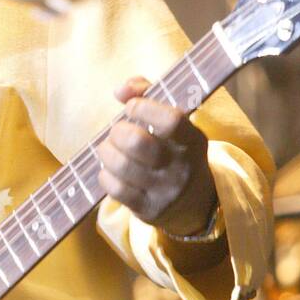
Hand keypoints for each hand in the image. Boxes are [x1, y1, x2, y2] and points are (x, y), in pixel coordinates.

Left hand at [96, 76, 217, 235]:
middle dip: (118, 132)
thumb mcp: (173, 121)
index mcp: (191, 140)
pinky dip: (105, 175)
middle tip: (117, 132)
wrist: (195, 203)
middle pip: (138, 143)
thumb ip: (148, 94)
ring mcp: (165, 191)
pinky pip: (115, 189)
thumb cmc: (174, 150)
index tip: (130, 107)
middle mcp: (181, 167)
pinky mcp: (148, 209)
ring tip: (109, 149)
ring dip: (106, 152)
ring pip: (121, 166)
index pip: (171, 120)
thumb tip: (120, 90)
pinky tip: (111, 170)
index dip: (143, 107)